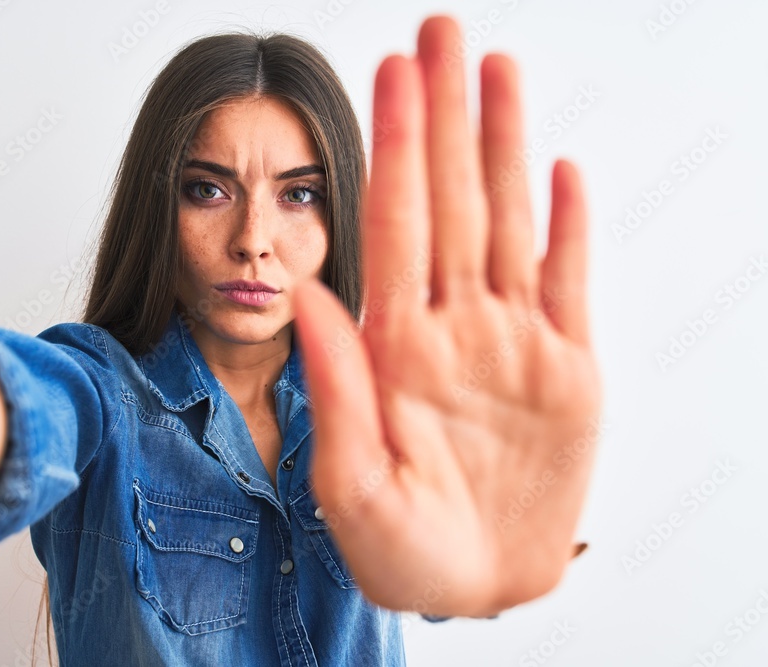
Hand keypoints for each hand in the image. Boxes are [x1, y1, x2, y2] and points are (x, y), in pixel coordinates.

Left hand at [293, 16, 601, 616]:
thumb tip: (304, 290)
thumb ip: (338, 384)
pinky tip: (560, 170)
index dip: (396, 148)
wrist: (472, 590)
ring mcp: (511, 342)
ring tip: (497, 70)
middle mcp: (452, 327)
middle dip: (444, 117)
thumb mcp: (353, 481)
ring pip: (508, 223)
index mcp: (396, 346)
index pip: (394, 225)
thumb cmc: (401, 550)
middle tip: (441, 32)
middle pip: (450, 201)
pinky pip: (568, 285)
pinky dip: (568, 229)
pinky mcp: (567, 373)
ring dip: (504, 146)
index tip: (390, 74)